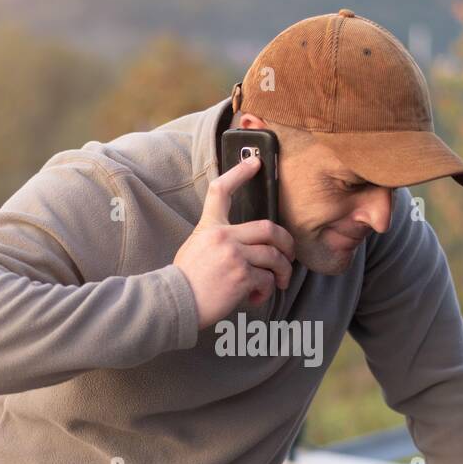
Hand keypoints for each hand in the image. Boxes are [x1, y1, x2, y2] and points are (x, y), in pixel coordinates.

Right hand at [174, 154, 294, 327]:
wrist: (174, 301)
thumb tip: (245, 245)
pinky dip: (267, 290)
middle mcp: (223, 236)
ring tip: (279, 282)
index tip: (255, 162)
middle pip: (269, 229)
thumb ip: (218, 239)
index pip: (221, 190)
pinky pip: (267, 279)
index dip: (239, 173)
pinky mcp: (241, 275)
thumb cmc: (186, 279)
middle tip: (289, 255)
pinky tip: (257, 297)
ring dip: (282, 271)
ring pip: (274, 256)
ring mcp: (233, 255)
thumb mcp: (195, 246)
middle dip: (286, 243)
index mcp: (210, 226)